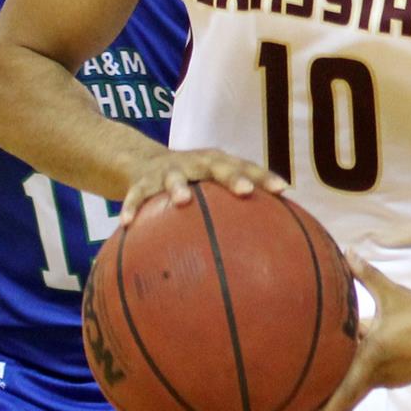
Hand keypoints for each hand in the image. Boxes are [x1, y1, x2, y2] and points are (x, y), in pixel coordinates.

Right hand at [118, 147, 286, 227]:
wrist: (141, 161)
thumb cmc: (189, 184)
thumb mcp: (209, 190)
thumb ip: (233, 214)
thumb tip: (268, 249)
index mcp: (217, 164)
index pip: (246, 167)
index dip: (265, 177)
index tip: (283, 190)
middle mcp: (196, 163)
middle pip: (217, 166)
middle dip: (232, 177)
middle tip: (244, 191)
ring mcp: (168, 171)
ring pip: (174, 177)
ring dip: (178, 187)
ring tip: (182, 201)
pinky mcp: (141, 181)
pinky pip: (136, 196)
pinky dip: (131, 207)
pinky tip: (127, 223)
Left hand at [293, 255, 410, 410]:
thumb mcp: (395, 294)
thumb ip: (367, 276)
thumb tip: (347, 252)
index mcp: (372, 359)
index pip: (341, 396)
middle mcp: (378, 376)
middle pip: (342, 403)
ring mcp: (389, 379)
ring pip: (354, 390)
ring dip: (333, 400)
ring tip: (307, 410)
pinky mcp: (398, 376)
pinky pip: (368, 379)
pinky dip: (350, 382)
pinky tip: (338, 373)